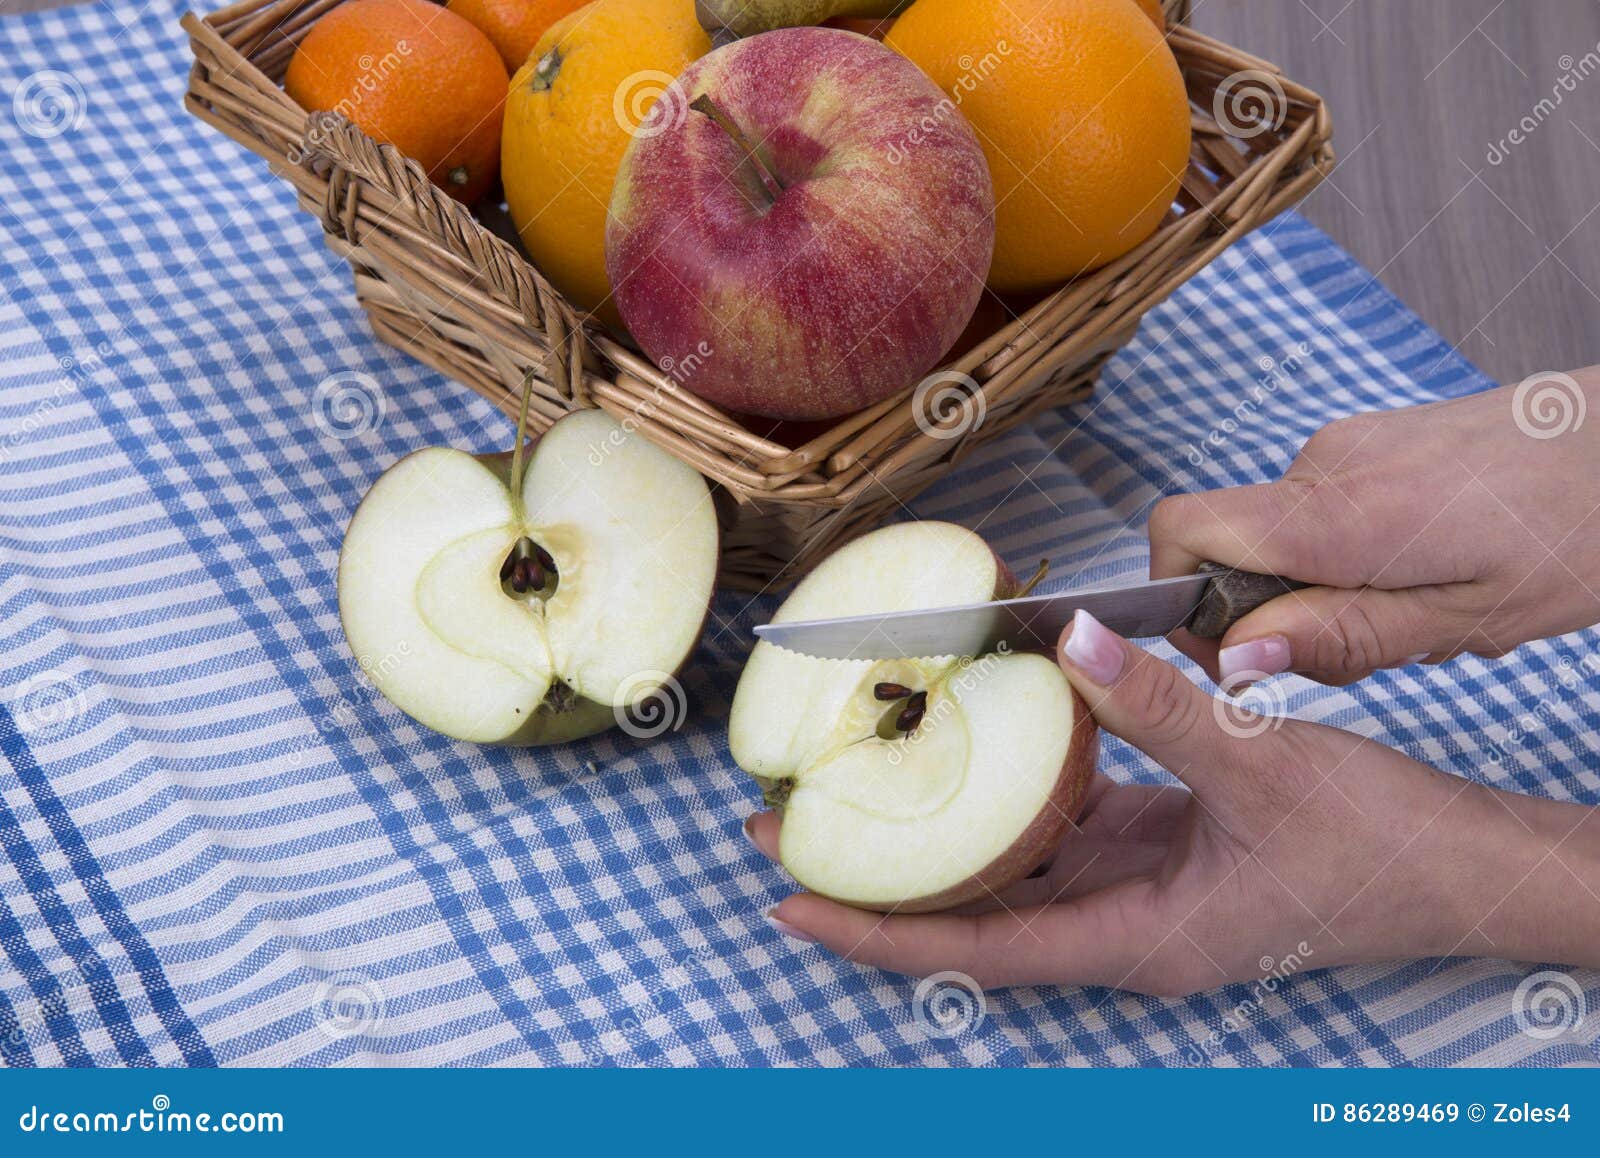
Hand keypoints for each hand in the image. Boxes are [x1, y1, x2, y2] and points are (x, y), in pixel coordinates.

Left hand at [750, 613, 1599, 993]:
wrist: (1464, 869)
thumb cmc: (1378, 848)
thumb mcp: (1261, 768)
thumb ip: (1156, 706)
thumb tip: (1065, 640)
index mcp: (1136, 938)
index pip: (972, 948)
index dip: (874, 932)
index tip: (786, 904)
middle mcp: (1123, 923)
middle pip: (972, 910)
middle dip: (878, 877)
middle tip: (785, 829)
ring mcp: (1142, 888)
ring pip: (1013, 865)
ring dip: (936, 829)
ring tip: (858, 782)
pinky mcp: (1165, 847)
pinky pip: (1069, 821)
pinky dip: (1017, 785)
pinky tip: (978, 738)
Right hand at [1150, 368, 1599, 687]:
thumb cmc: (1578, 528)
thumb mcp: (1465, 619)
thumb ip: (1340, 636)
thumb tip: (1233, 659)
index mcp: (1337, 511)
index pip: (1180, 532)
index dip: (1180, 601)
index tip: (1238, 656)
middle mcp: (1324, 463)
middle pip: (1228, 550)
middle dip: (1278, 617)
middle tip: (1378, 648)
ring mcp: (1345, 444)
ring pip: (1279, 540)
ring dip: (1326, 591)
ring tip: (1426, 608)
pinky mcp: (1368, 440)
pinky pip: (1318, 513)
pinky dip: (1352, 557)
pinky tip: (1432, 570)